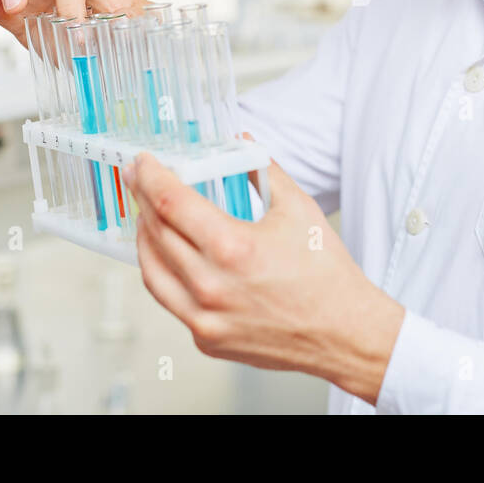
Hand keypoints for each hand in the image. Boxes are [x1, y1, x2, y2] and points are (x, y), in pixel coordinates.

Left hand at [122, 146, 405, 404]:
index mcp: (233, 247)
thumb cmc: (326, 275)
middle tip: (139, 181)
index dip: (150, 177)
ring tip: (148, 217)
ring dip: (144, 238)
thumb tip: (243, 142)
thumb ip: (264, 170)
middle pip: (155, 233)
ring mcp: (205, 318)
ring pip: (152, 271)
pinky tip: (170, 256)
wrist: (344, 332)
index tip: (142, 163)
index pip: (171, 203)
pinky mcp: (206, 339)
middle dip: (142, 200)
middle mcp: (211, 286)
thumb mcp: (298, 209)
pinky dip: (164, 273)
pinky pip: (170, 301)